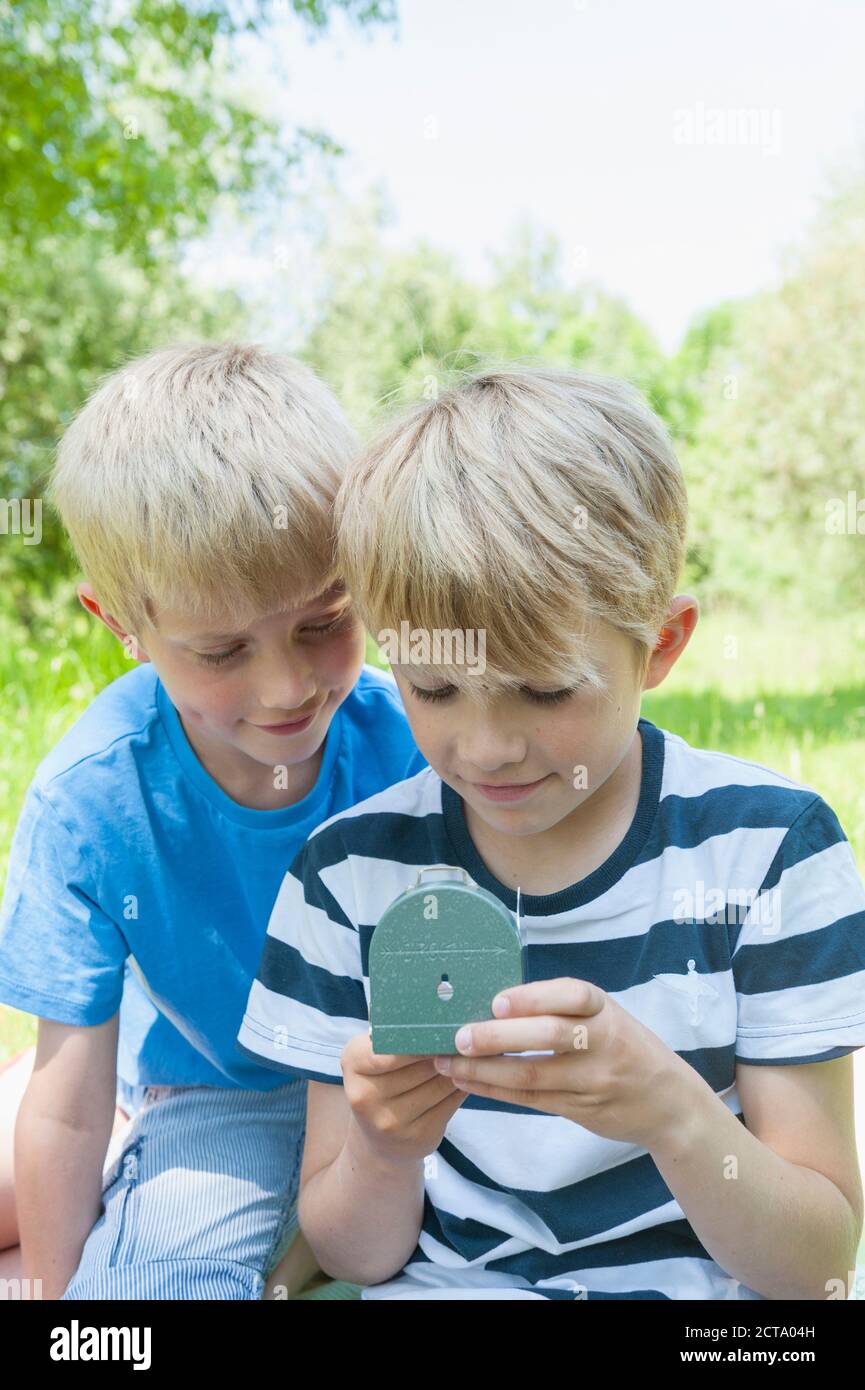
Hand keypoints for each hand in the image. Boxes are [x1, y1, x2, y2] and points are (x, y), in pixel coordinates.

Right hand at [341, 1030, 467, 1165]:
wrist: (378, 1139)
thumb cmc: (381, 1081)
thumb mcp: (373, 1055)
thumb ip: (395, 1036)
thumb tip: (438, 1019)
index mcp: (353, 1064)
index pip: (387, 1048)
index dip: (418, 1039)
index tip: (438, 1029)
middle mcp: (366, 1096)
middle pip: (419, 1066)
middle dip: (444, 1051)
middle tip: (463, 1037)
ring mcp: (390, 1121)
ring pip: (438, 1084)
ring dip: (457, 1069)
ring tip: (467, 1055)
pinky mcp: (417, 1136)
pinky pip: (449, 1104)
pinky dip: (461, 1088)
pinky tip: (466, 1077)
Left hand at [432, 977, 700, 1150]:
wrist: (669, 1104)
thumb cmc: (624, 1047)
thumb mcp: (607, 1017)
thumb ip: (563, 1009)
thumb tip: (494, 1001)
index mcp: (606, 1010)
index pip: (574, 995)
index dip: (535, 996)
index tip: (498, 1001)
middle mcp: (602, 1042)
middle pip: (548, 1037)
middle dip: (498, 1037)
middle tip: (459, 1035)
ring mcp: (592, 1080)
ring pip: (533, 1075)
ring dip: (485, 1070)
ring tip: (448, 1062)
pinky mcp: (580, 1110)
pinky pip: (531, 1100)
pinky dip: (496, 1090)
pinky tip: (468, 1082)